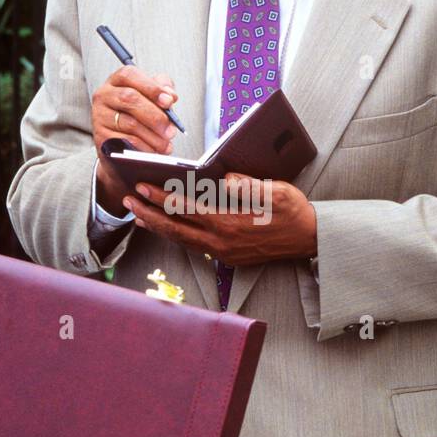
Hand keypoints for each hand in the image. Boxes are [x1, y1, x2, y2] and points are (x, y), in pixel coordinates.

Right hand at [92, 66, 177, 214]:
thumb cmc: (140, 117)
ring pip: (130, 123)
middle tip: (171, 130)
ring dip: (154, 136)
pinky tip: (154, 151)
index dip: (151, 87)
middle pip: (130, 98)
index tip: (169, 101)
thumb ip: (162, 90)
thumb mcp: (151, 99)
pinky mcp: (100, 137)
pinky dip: (145, 147)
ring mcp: (99, 116)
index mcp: (116, 81)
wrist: (122, 148)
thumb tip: (170, 95)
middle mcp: (104, 95)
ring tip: (166, 144)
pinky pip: (126, 142)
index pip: (130, 75)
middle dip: (156, 115)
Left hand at [121, 173, 317, 265]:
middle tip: (127, 200)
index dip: (160, 197)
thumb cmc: (294, 211)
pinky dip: (176, 235)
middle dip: (149, 213)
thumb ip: (249, 186)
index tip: (141, 186)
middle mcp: (222, 242)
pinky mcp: (228, 258)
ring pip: (182, 240)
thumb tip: (224, 179)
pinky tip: (167, 226)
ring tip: (138, 214)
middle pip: (176, 229)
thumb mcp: (276, 192)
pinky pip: (194, 245)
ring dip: (158, 226)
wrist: (309, 240)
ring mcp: (224, 253)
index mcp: (230, 222)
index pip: (186, 209)